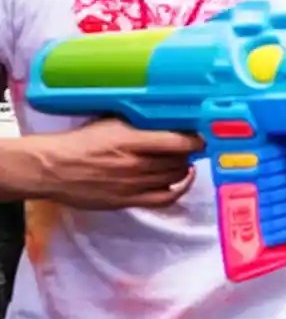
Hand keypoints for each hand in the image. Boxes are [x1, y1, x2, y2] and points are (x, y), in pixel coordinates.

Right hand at [27, 119, 202, 209]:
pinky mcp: (129, 201)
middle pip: (178, 160)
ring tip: (181, 159)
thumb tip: (165, 118)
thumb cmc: (79, 142)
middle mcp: (135, 164)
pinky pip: (165, 198)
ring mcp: (133, 185)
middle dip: (188, 152)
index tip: (201, 135)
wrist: (52, 169)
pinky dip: (179, 189)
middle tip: (187, 146)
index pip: (177, 142)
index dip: (195, 140)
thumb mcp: (110, 122)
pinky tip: (182, 180)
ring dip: (183, 167)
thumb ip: (139, 122)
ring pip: (174, 177)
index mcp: (130, 140)